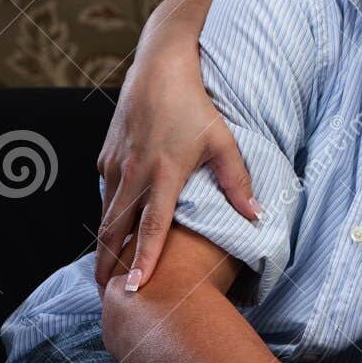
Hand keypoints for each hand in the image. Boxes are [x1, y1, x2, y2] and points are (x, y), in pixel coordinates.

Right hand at [96, 58, 259, 291]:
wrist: (159, 68)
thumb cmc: (195, 105)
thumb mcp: (223, 142)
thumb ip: (238, 182)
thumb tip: (257, 215)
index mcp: (162, 174)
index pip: (149, 230)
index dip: (142, 262)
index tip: (134, 289)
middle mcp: (131, 174)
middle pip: (114, 230)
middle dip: (109, 264)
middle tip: (108, 294)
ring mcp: (113, 165)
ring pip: (105, 213)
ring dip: (104, 242)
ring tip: (108, 270)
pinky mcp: (105, 157)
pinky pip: (105, 193)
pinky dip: (107, 215)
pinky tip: (113, 229)